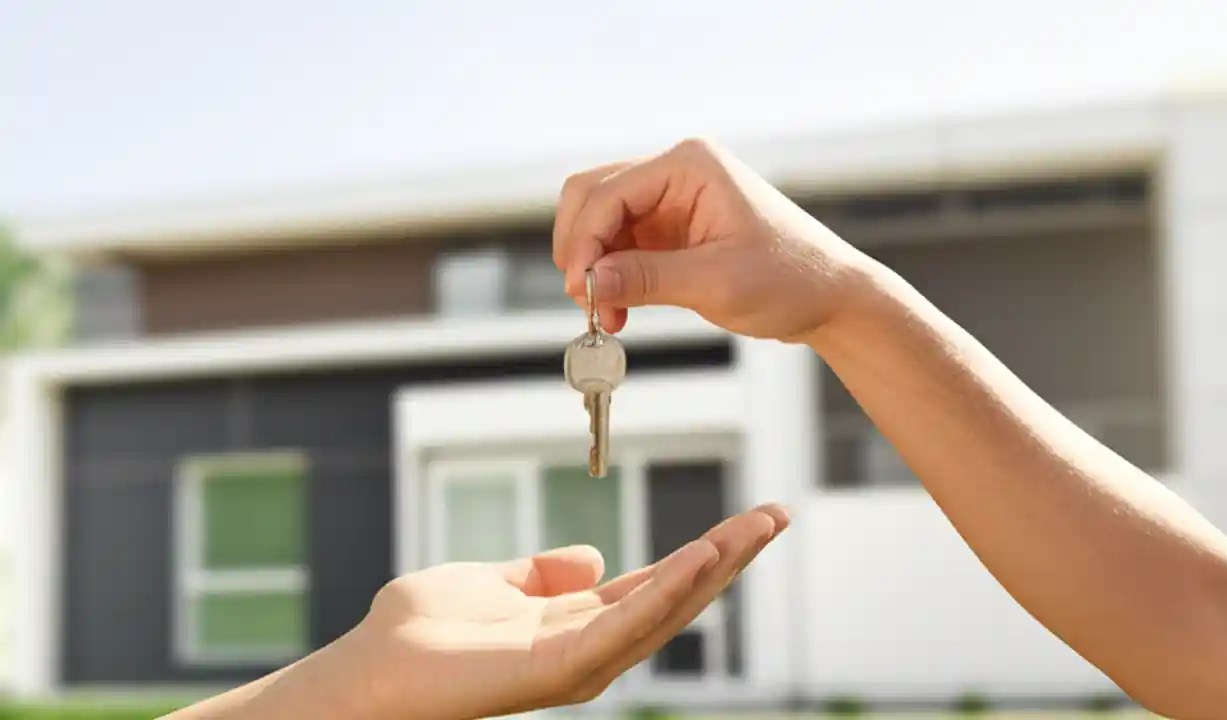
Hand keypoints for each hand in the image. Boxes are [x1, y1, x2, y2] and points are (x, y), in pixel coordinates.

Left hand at [244, 504, 787, 719]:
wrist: (367, 670)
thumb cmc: (416, 631)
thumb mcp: (491, 581)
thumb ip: (542, 573)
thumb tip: (593, 556)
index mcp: (576, 623)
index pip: (655, 585)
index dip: (703, 555)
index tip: (748, 521)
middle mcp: (589, 648)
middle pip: (675, 599)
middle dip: (728, 560)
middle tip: (778, 517)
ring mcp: (578, 663)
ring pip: (663, 613)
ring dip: (711, 571)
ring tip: (754, 529)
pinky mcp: (558, 670)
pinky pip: (625, 627)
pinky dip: (667, 592)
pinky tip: (699, 560)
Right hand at [553, 138, 870, 341]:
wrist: (829, 297)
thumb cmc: (792, 278)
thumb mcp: (717, 282)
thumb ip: (647, 278)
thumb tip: (591, 281)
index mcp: (690, 165)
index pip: (608, 192)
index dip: (585, 242)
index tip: (581, 289)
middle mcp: (676, 173)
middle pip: (592, 196)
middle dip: (581, 249)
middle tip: (586, 299)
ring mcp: (671, 201)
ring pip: (601, 223)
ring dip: (594, 267)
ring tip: (606, 313)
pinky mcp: (671, 231)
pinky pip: (621, 246)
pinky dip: (611, 276)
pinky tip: (619, 308)